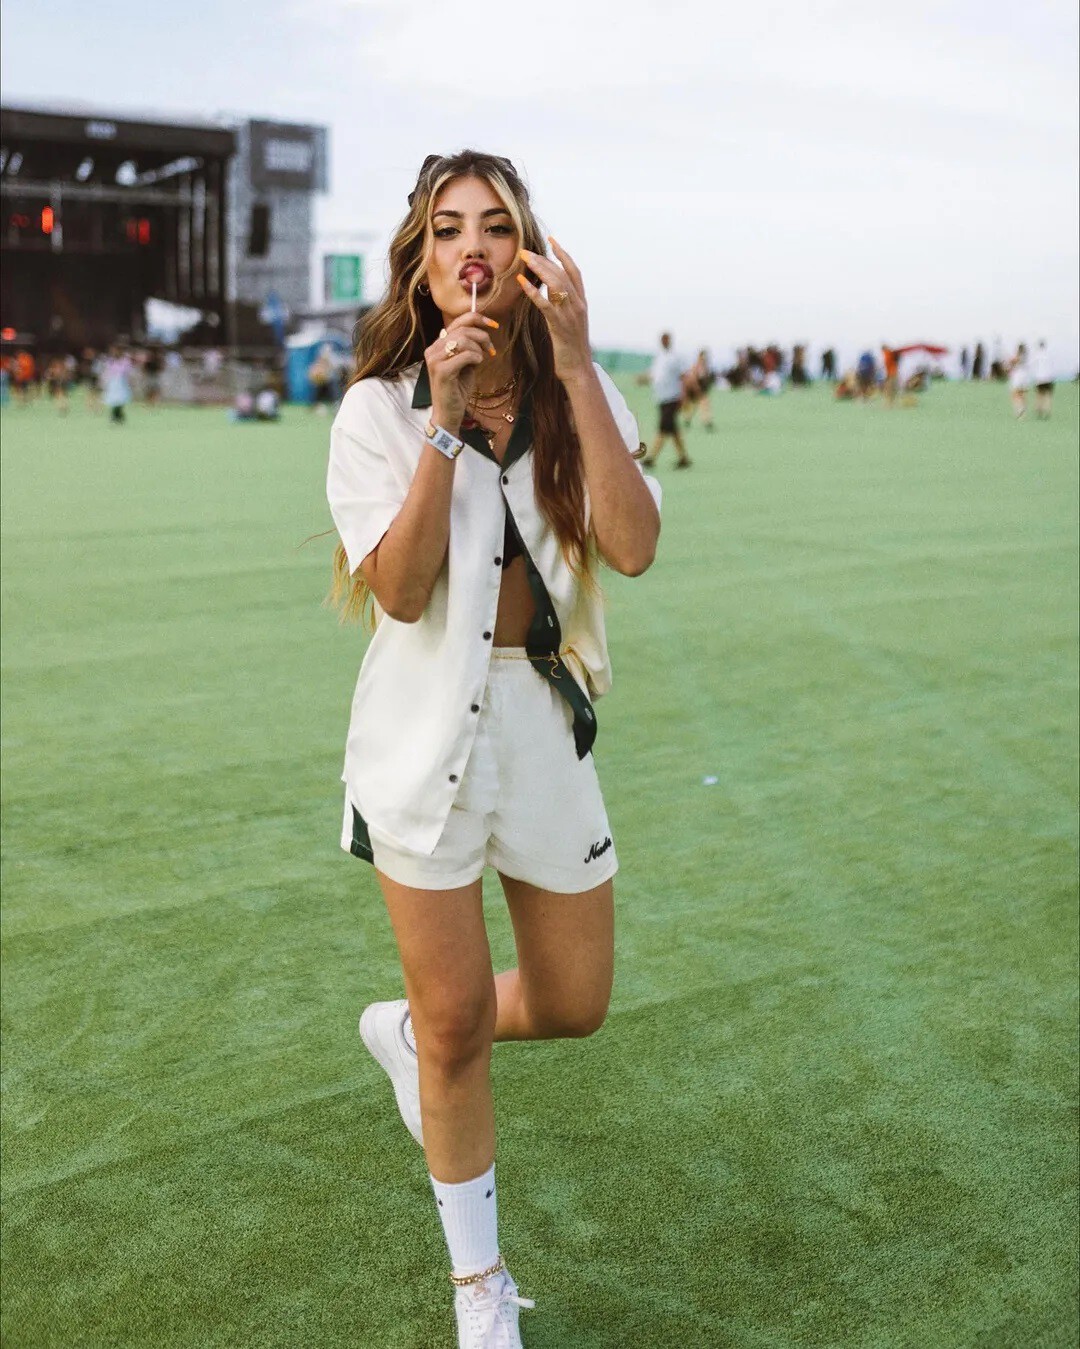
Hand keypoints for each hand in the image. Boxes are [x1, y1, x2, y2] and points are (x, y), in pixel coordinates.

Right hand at [424, 311, 499, 433]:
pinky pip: (465, 355)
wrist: (448, 414)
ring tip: (481, 360)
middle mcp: (433, 349)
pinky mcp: (441, 371)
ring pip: (463, 340)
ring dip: (478, 348)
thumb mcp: (465, 364)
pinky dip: (475, 358)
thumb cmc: (457, 390)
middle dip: (482, 337)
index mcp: (438, 345)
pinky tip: (477, 365)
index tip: (494, 325)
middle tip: (491, 350)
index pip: (457, 321)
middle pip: (462, 329)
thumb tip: (482, 332)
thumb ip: (469, 348)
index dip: (478, 319)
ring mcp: (435, 359)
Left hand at [515, 238, 591, 384]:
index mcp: (582, 303)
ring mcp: (570, 315)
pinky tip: (522, 282)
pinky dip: (534, 291)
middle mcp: (578, 305)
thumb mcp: (571, 324)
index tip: (552, 241)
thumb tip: (553, 295)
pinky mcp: (560, 326)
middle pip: (561, 274)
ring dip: (539, 269)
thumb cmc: (572, 349)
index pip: (574, 271)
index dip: (563, 254)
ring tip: (524, 259)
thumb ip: (565, 307)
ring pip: (556, 284)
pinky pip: (546, 304)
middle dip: (544, 259)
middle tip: (526, 251)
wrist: (579, 370)